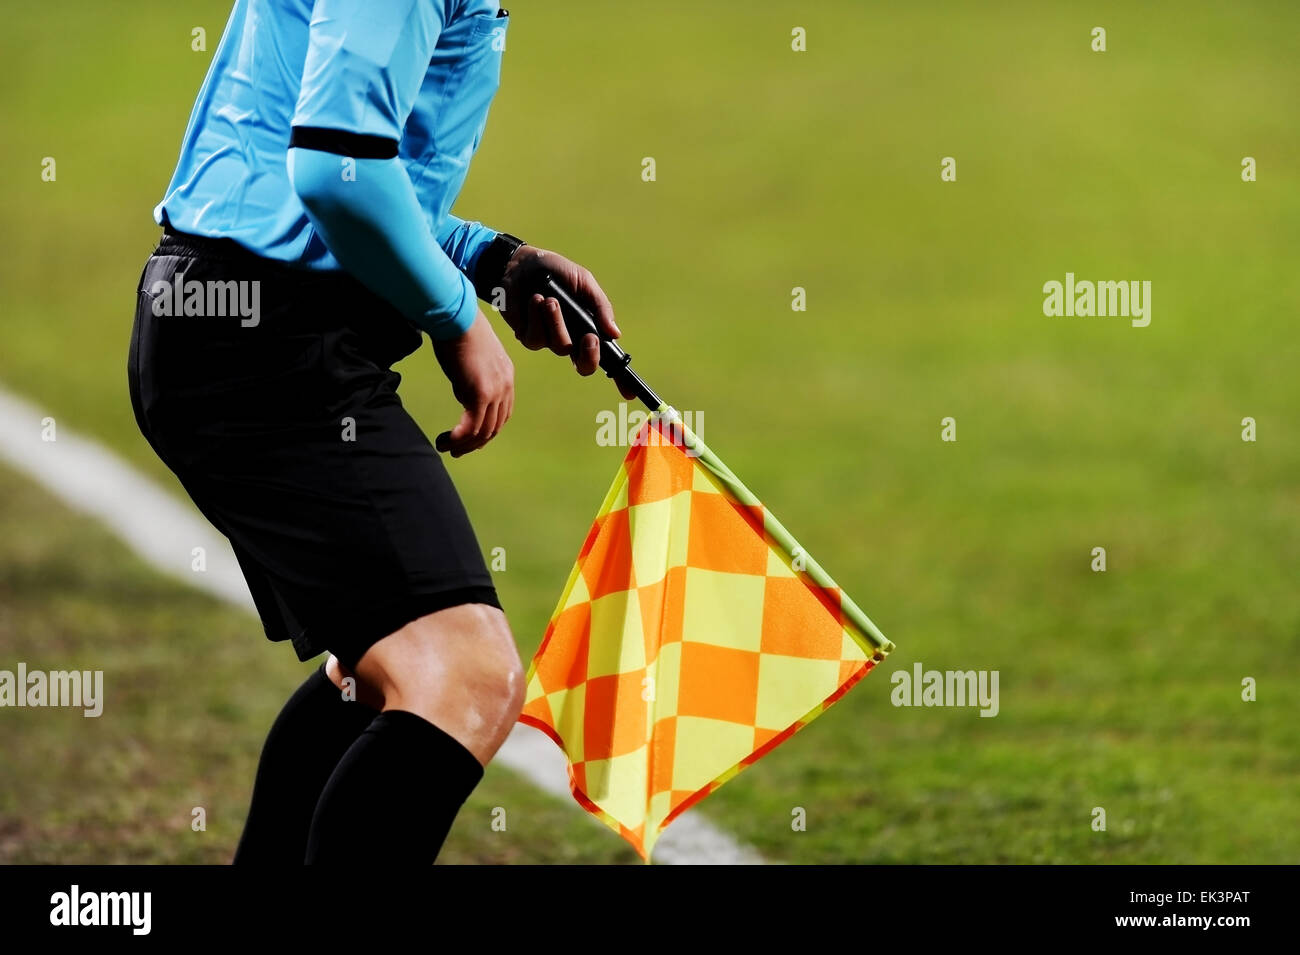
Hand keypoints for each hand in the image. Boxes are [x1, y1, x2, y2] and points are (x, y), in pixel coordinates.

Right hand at [431, 311, 513, 457]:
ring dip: (463, 443)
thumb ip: (474, 376)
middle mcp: (506, 385)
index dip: (487, 430)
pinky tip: (445, 441)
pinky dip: (457, 437)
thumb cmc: (459, 330)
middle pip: (494, 426)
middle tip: (456, 450)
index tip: (470, 439)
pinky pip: (471, 426)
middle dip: (475, 443)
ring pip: (483, 430)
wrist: (456, 316)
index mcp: (507, 376)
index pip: (502, 413)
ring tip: (445, 447)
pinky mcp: (479, 393)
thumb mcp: (473, 357)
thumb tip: (464, 393)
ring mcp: (495, 390)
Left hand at [499, 246, 630, 386]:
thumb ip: (600, 307)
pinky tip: (534, 301)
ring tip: (550, 299)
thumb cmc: (555, 271)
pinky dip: (536, 317)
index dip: (620, 379)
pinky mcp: (528, 336)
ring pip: (560, 347)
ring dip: (556, 322)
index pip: (607, 357)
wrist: (520, 264)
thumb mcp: (584, 282)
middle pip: (584, 366)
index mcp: (588, 328)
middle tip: (590, 337)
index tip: (630, 393)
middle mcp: (571, 338)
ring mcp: (549, 340)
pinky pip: (536, 339)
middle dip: (590, 355)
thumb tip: (615, 334)